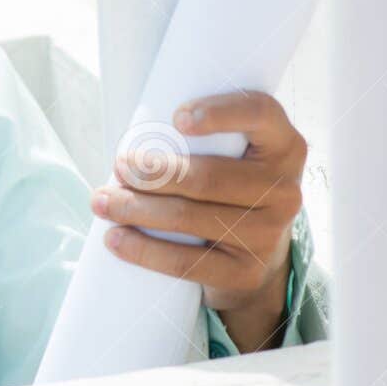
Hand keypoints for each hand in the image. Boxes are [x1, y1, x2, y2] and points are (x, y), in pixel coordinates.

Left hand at [94, 91, 305, 353]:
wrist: (256, 254)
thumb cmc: (225, 187)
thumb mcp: (231, 154)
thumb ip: (199, 139)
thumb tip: (130, 143)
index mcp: (283, 145)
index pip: (261, 114)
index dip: (221, 113)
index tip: (177, 118)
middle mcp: (285, 190)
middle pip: (209, 177)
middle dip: (154, 173)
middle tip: (118, 167)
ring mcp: (269, 234)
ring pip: (189, 218)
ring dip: (136, 208)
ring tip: (102, 201)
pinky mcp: (246, 272)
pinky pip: (186, 262)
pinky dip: (144, 250)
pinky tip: (115, 240)